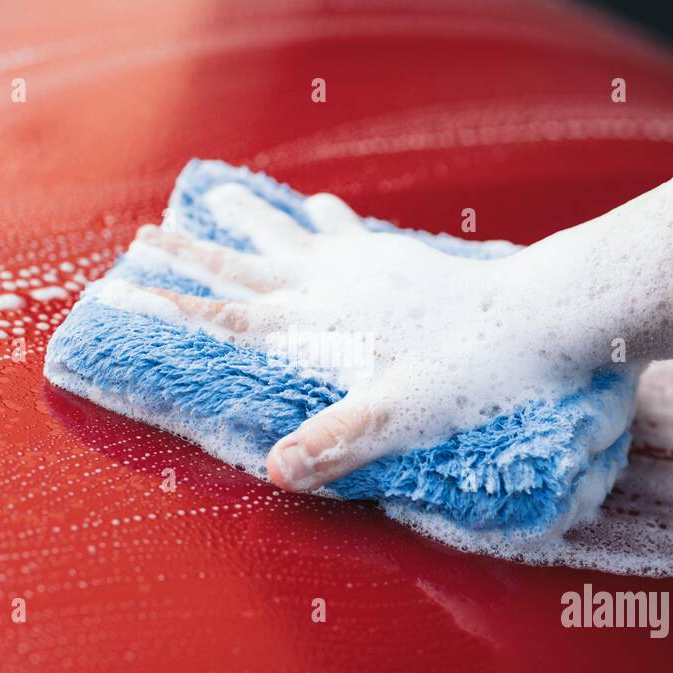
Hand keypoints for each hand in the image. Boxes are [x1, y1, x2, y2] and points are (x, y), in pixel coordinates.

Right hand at [96, 182, 629, 491]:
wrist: (548, 311)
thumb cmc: (479, 370)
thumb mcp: (403, 415)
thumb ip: (337, 441)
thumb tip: (274, 472)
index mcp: (324, 321)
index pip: (231, 316)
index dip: (174, 306)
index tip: (124, 292)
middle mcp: (336, 283)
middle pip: (245, 266)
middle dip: (189, 255)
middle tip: (142, 234)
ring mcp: (369, 263)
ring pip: (291, 236)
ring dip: (251, 223)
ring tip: (222, 199)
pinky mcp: (403, 257)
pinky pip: (346, 230)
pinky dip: (322, 219)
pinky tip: (320, 207)